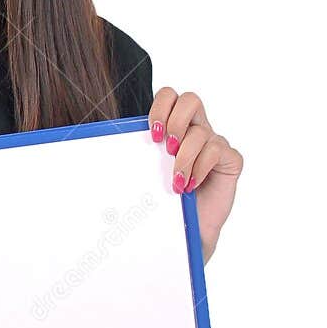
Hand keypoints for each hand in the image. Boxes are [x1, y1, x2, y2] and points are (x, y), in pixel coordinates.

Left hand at [148, 86, 242, 258]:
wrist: (186, 232)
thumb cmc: (166, 202)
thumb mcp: (145, 175)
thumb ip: (135, 155)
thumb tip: (96, 143)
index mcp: (175, 127)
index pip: (170, 96)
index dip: (161, 107)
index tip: (152, 135)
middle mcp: (197, 130)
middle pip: (191, 99)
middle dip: (176, 122)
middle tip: (166, 149)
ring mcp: (215, 144)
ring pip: (201, 132)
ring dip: (184, 159)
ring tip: (176, 183)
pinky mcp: (230, 160)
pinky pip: (217, 150)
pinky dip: (201, 168)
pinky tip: (191, 186)